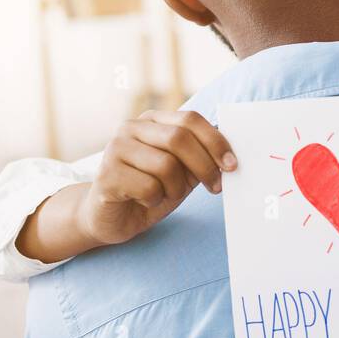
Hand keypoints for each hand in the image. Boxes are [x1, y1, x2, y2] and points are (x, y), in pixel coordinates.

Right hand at [77, 110, 235, 246]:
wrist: (111, 218)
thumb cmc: (150, 191)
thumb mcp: (182, 172)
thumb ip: (201, 158)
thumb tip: (230, 154)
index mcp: (153, 121)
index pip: (190, 119)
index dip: (215, 141)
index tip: (232, 165)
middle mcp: (131, 128)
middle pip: (180, 138)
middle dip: (205, 166)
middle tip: (216, 187)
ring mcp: (115, 148)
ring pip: (166, 165)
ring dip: (176, 188)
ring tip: (167, 194)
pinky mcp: (106, 174)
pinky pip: (149, 187)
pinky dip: (156, 200)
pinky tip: (145, 201)